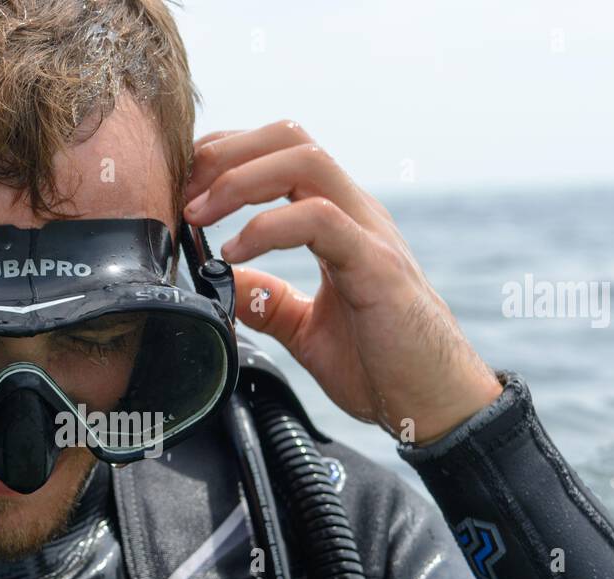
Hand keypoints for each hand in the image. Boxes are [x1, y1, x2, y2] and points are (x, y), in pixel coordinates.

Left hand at [184, 121, 501, 443]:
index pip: (280, 153)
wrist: (433, 405)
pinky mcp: (375, 265)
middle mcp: (355, 213)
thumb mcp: (305, 330)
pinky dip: (266, 228)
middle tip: (181, 194)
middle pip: (288, 137)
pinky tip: (235, 254)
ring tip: (199, 216)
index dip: (226, 157)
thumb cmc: (382, 367)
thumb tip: (222, 282)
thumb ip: (267, 301)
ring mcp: (369, 233)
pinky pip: (319, 219)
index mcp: (338, 221)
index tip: (183, 188)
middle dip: (225, 153)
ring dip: (239, 179)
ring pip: (304, 160)